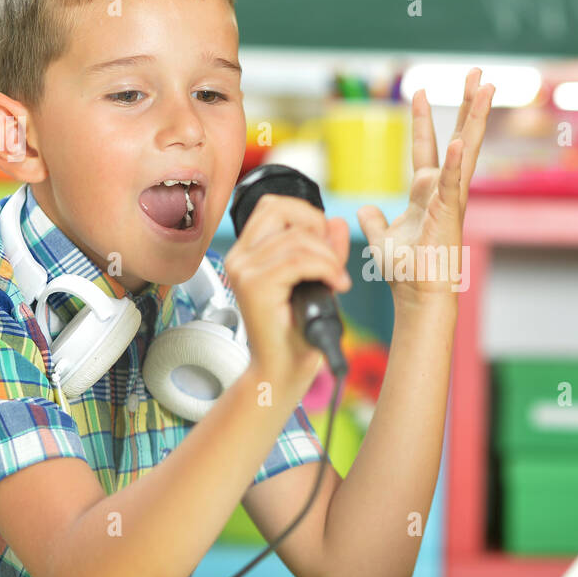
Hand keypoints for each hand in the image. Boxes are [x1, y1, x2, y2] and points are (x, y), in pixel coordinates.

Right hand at [222, 194, 351, 402]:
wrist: (283, 371)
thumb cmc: (297, 332)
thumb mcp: (317, 281)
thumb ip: (327, 251)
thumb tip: (338, 221)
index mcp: (248, 252)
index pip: (273, 205)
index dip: (307, 214)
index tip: (327, 244)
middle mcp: (239, 257)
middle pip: (280, 209)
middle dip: (316, 227)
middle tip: (333, 260)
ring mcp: (243, 270)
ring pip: (296, 238)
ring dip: (328, 257)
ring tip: (338, 280)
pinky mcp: (255, 286)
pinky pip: (299, 260)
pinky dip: (327, 268)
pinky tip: (337, 286)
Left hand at [357, 68, 494, 309]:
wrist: (418, 295)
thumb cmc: (406, 272)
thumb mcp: (381, 239)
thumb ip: (376, 220)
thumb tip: (367, 209)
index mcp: (427, 193)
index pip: (425, 147)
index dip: (422, 120)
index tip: (419, 91)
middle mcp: (443, 189)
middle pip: (458, 137)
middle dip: (467, 105)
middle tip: (478, 75)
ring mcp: (451, 198)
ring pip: (467, 149)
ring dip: (476, 118)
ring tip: (487, 87)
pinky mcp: (451, 212)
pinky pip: (455, 181)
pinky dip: (459, 161)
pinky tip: (464, 139)